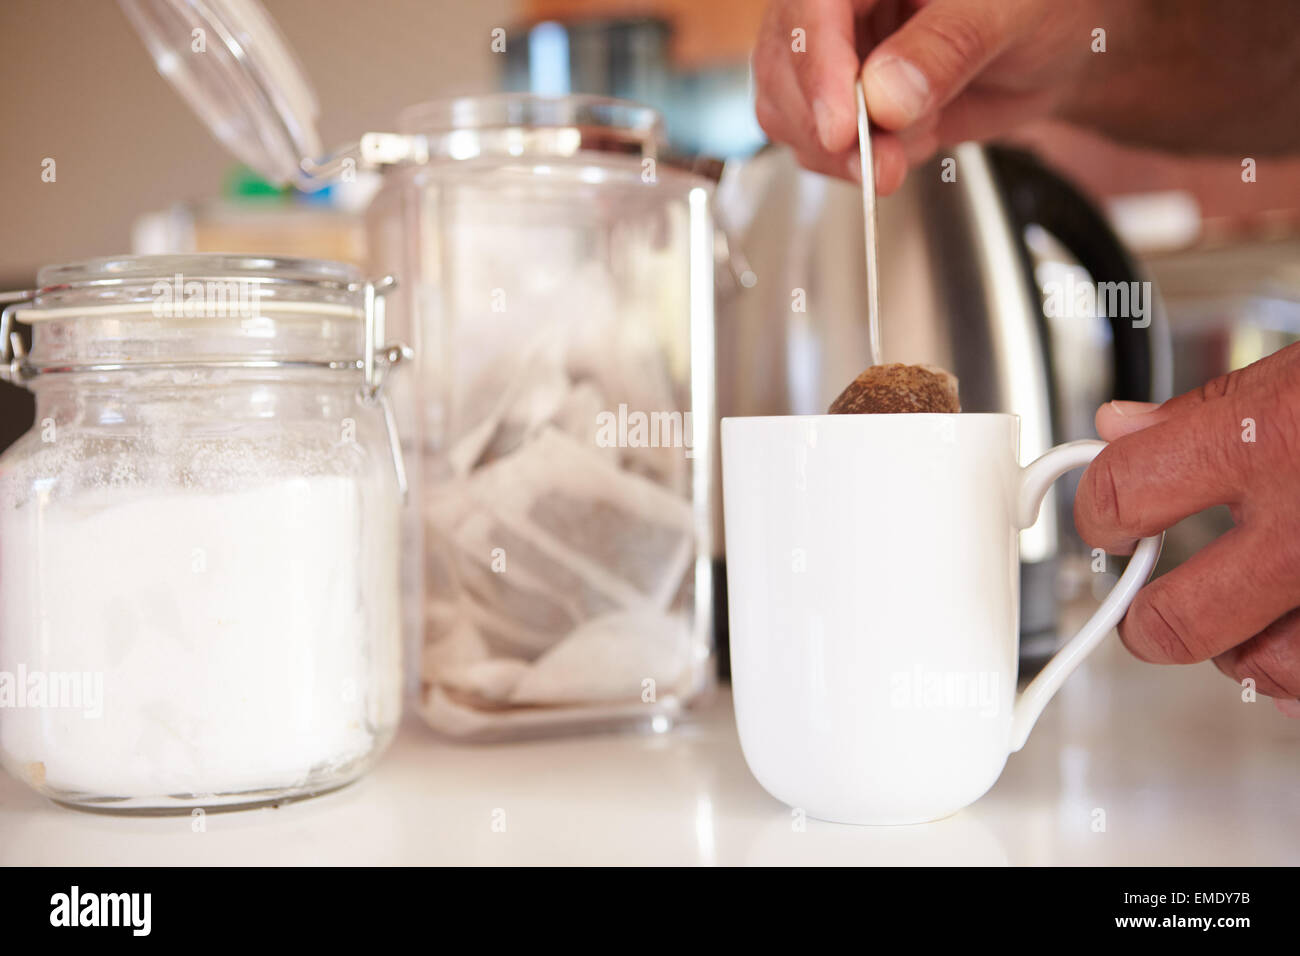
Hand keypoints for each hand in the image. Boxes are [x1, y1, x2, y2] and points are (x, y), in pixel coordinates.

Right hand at [752, 0, 1108, 192]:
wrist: (1057, 47)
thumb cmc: (1046, 4)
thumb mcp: (1012, 12)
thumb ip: (949, 48)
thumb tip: (886, 97)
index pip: (814, 3)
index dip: (818, 67)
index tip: (840, 129)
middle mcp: (840, 2)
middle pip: (785, 60)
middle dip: (826, 126)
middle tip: (883, 165)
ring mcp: (834, 50)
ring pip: (786, 108)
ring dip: (838, 153)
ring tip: (911, 148)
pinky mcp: (837, 98)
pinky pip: (811, 140)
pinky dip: (852, 162)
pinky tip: (906, 145)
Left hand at [1073, 343, 1299, 715]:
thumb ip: (1211, 409)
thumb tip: (1121, 429)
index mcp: (1276, 437)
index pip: (1124, 493)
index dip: (1097, 509)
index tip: (1106, 518)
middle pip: (1177, 624)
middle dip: (1150, 616)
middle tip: (1151, 599)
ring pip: (1269, 671)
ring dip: (1250, 648)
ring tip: (1260, 609)